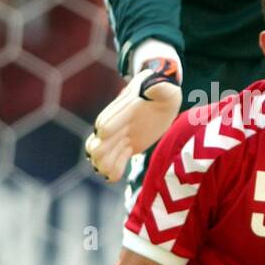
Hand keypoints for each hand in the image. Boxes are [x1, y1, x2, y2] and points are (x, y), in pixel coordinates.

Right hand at [85, 57, 181, 180]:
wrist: (163, 100)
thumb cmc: (165, 90)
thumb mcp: (165, 86)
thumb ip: (159, 87)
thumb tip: (153, 87)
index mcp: (123, 110)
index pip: (108, 119)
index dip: (105, 128)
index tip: (102, 134)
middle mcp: (119, 122)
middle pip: (101, 139)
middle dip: (100, 150)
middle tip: (101, 162)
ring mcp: (122, 134)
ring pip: (107, 151)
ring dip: (104, 162)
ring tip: (107, 173)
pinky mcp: (129, 145)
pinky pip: (119, 158)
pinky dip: (115, 168)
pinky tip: (112, 177)